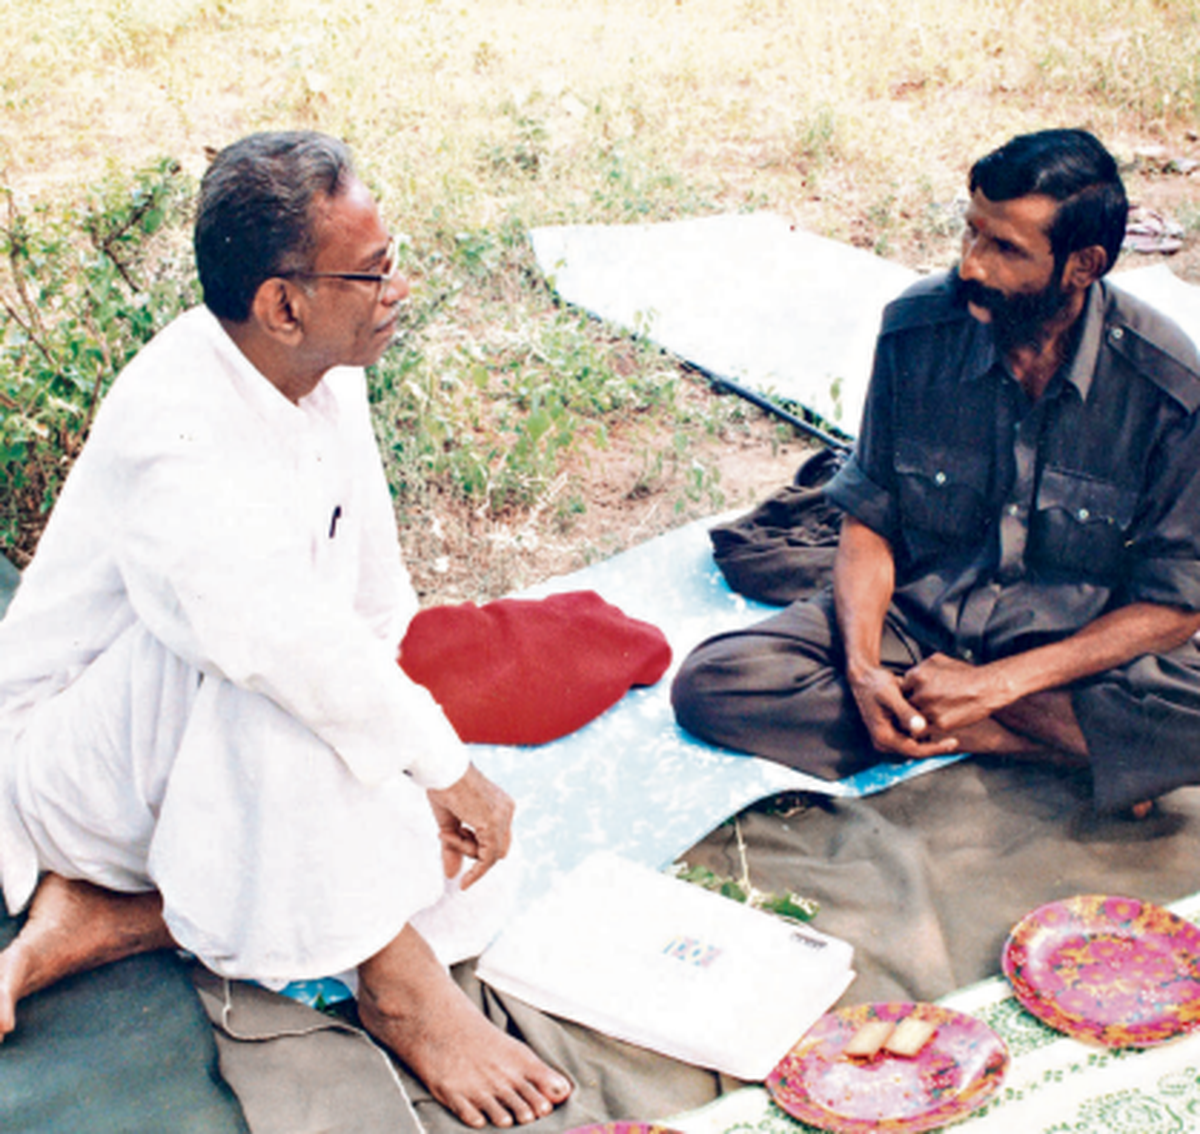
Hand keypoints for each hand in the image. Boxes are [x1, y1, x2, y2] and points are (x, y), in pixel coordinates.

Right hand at [427, 764, 514, 889]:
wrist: (442, 767)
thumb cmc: (443, 784)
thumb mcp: (449, 822)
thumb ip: (454, 847)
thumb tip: (452, 874)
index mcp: (500, 805)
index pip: (496, 839)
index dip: (478, 850)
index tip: (460, 861)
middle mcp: (507, 810)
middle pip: (499, 849)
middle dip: (474, 852)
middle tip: (449, 837)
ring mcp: (503, 816)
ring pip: (492, 855)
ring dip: (466, 852)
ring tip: (445, 833)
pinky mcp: (493, 823)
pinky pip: (488, 857)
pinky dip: (476, 870)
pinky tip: (464, 880)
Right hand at [848, 664, 961, 759]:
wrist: (863, 677)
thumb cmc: (873, 683)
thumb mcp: (890, 695)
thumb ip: (905, 712)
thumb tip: (919, 727)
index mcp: (883, 735)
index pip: (914, 750)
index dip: (935, 748)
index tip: (951, 743)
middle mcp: (884, 740)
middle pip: (916, 751)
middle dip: (934, 746)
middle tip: (954, 739)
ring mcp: (888, 737)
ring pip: (915, 745)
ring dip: (930, 739)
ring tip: (946, 730)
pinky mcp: (892, 731)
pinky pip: (911, 737)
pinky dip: (923, 732)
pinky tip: (932, 723)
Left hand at [900, 652, 1006, 732]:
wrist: (987, 688)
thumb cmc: (967, 675)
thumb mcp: (940, 660)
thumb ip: (922, 666)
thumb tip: (914, 671)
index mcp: (917, 675)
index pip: (901, 688)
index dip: (907, 694)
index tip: (911, 698)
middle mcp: (920, 691)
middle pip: (904, 704)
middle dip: (910, 707)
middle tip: (917, 710)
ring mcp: (929, 708)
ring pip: (912, 719)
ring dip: (916, 720)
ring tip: (924, 718)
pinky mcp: (940, 723)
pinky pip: (923, 731)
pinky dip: (924, 731)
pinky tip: (930, 727)